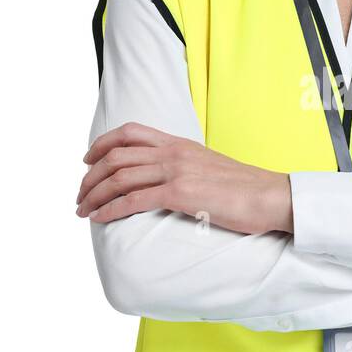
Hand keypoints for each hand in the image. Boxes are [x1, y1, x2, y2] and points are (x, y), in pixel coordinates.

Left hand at [75, 122, 293, 233]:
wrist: (271, 196)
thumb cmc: (246, 189)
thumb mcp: (210, 168)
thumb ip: (186, 168)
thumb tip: (168, 182)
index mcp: (180, 143)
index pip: (130, 133)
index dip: (102, 145)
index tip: (88, 161)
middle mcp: (174, 152)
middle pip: (116, 156)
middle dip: (90, 176)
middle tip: (80, 195)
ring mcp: (176, 171)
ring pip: (119, 177)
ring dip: (94, 194)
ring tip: (82, 210)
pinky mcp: (180, 193)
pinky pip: (134, 200)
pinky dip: (110, 209)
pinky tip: (100, 218)